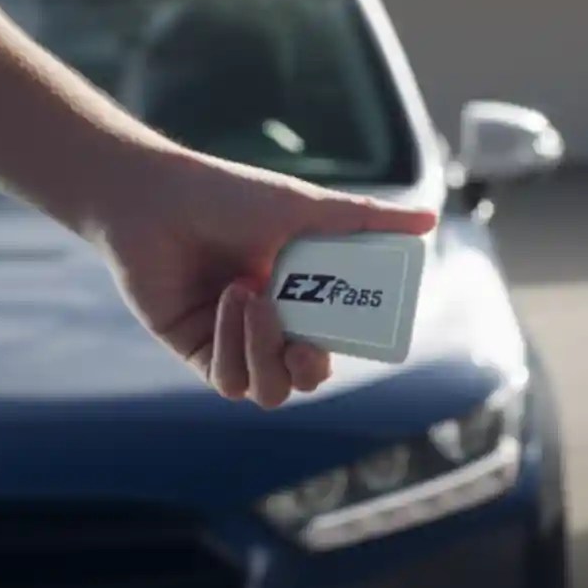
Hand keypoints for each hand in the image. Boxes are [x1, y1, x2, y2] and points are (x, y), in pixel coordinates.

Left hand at [92, 148, 436, 408]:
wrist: (157, 198)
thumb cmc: (230, 196)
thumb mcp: (307, 208)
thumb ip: (367, 220)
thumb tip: (430, 223)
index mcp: (299, 297)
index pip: (334, 344)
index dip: (346, 350)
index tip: (352, 333)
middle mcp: (267, 325)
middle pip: (303, 379)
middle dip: (309, 368)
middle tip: (305, 343)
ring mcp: (229, 342)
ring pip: (267, 391)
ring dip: (264, 350)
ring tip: (251, 298)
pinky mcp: (194, 352)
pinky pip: (227, 380)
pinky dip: (232, 345)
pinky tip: (227, 301)